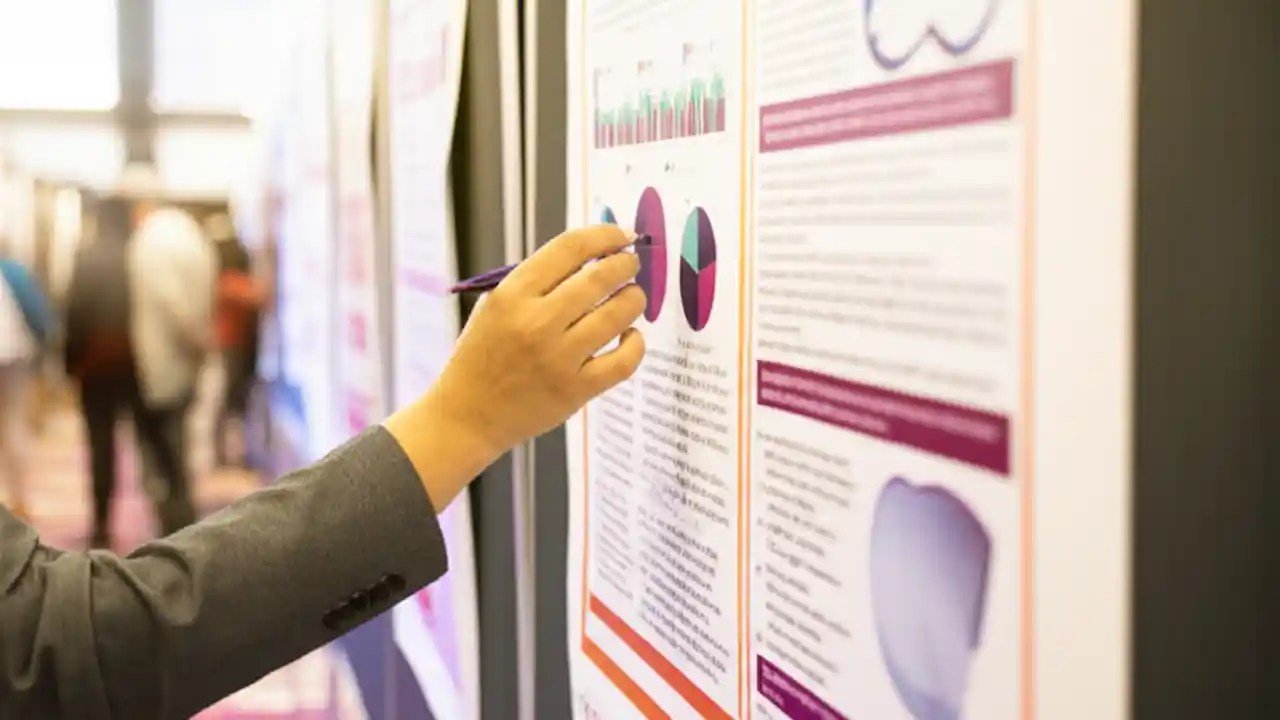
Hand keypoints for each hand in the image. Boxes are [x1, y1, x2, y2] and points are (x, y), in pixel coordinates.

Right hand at [385, 224, 645, 509]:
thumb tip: (593, 255)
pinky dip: (635, 343)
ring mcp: (558, 358)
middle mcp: (536, 323)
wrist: (468, 415)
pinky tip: (629, 335)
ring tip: (632, 297)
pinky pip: (624, 360)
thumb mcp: (495, 307)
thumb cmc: (483, 356)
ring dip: (634, 298)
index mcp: (512, 296)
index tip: (620, 236)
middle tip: (631, 265)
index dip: (604, 235)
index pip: (570, 248)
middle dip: (625, 264)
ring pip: (618, 314)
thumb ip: (536, 282)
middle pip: (600, 277)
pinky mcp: (576, 390)